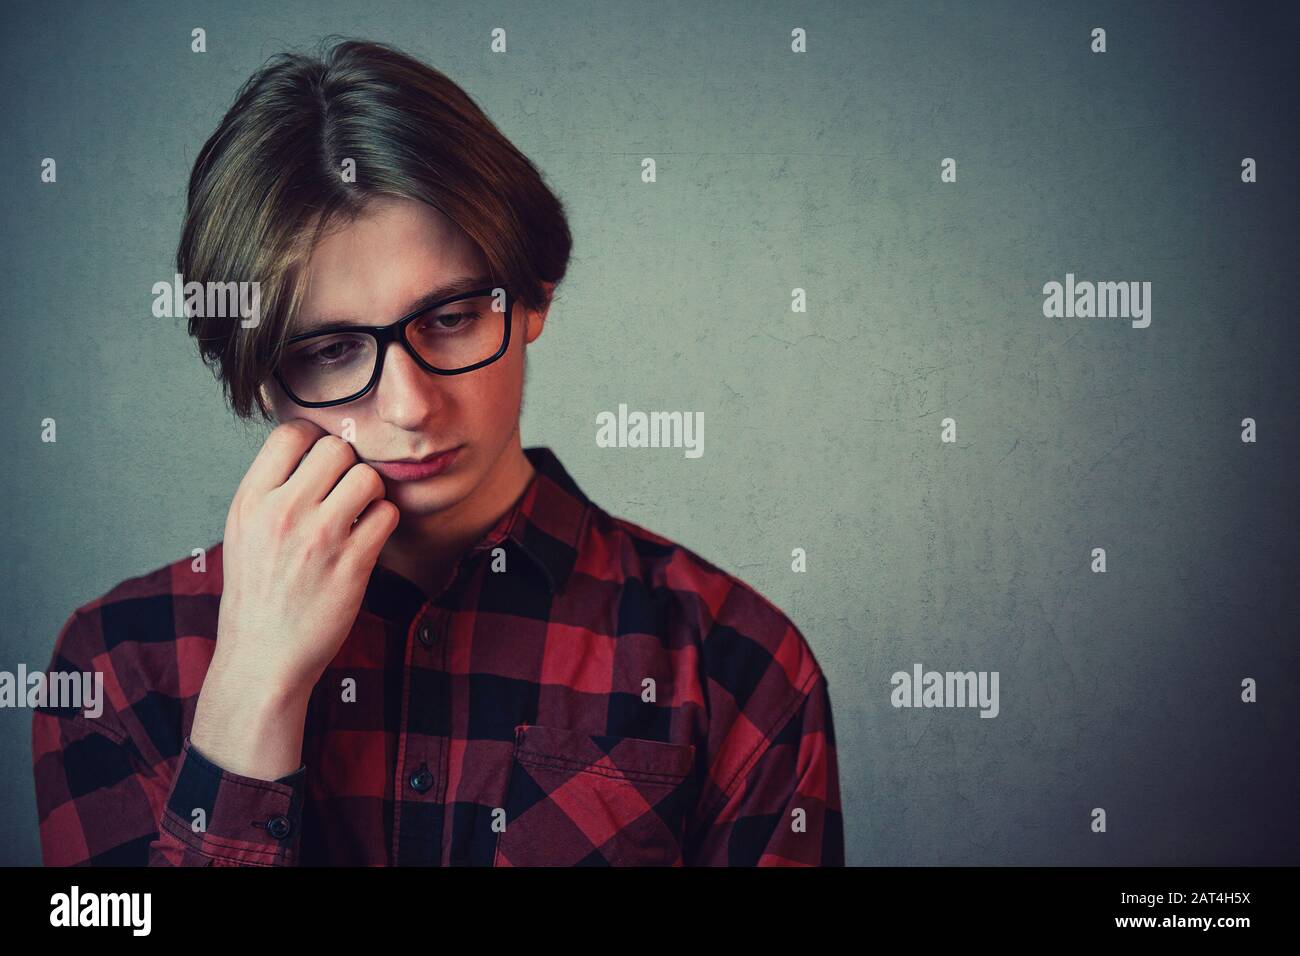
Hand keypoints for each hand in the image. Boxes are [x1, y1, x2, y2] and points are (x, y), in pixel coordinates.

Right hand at [190, 419, 398, 777]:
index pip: (291, 433)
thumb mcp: (243, 532)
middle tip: (344, 493)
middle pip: (337, 449)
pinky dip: (384, 523)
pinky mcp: (352, 564)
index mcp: (250, 501)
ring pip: (368, 477)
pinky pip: (387, 515)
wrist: (263, 658)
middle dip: (347, 467)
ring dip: (371, 494)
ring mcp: (319, 538)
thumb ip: (271, 489)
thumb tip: (310, 446)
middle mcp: (282, 513)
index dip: (313, 441)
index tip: (320, 465)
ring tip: (358, 516)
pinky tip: (368, 540)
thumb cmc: (257, 593)